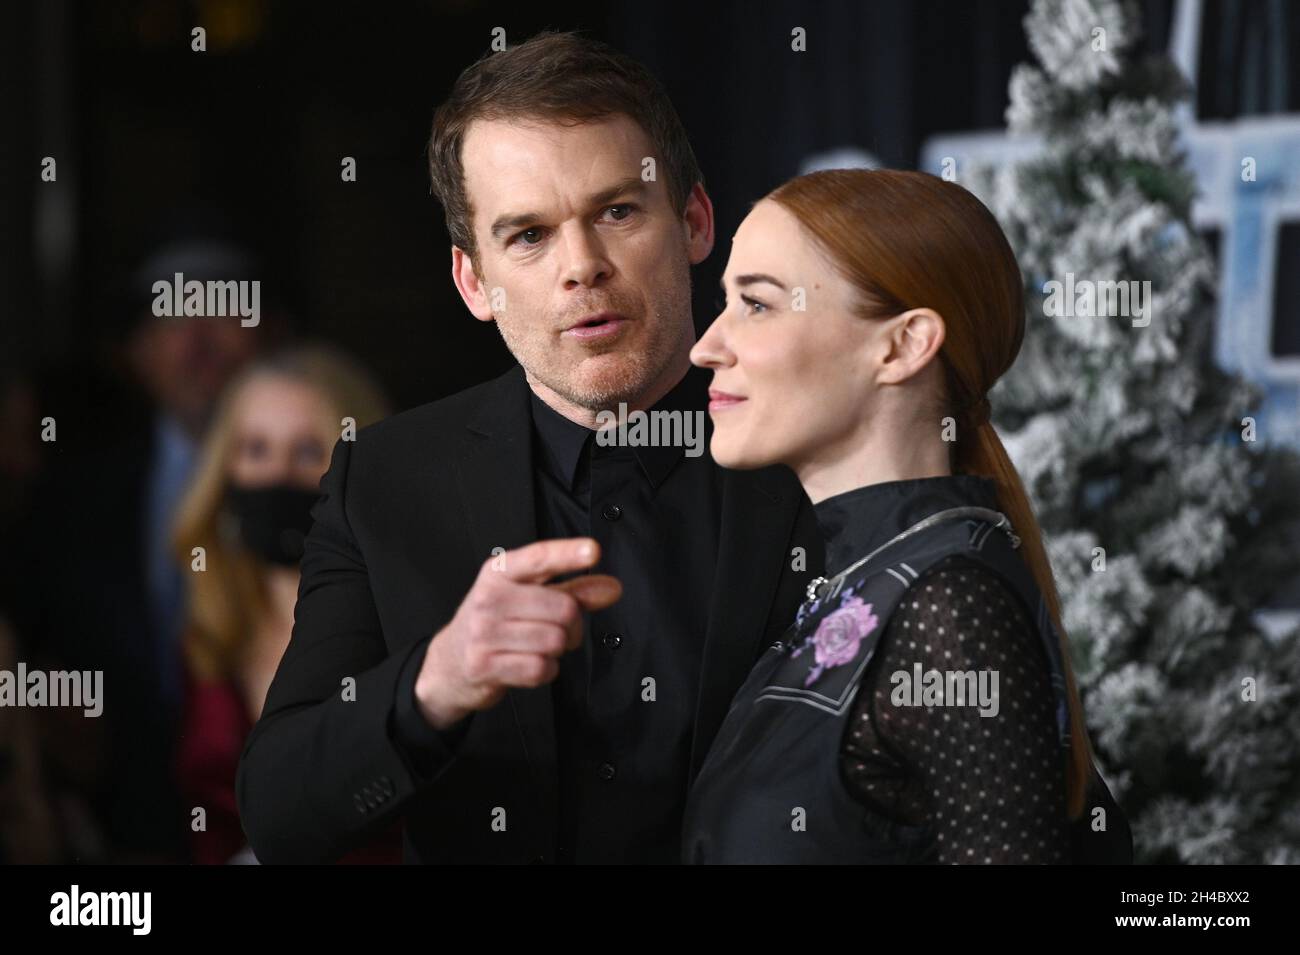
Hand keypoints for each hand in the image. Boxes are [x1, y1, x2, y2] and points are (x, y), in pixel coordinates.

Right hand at [414, 538, 620, 728]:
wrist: (449, 661)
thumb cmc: (494, 623)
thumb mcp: (528, 597)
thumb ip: (572, 590)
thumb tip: (611, 588)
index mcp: (499, 572)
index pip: (539, 558)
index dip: (568, 553)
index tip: (592, 551)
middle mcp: (489, 598)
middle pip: (564, 609)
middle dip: (573, 626)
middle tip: (559, 630)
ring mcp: (484, 632)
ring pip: (555, 641)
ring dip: (557, 650)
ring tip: (537, 647)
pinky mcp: (484, 664)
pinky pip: (541, 669)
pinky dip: (546, 671)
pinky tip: (529, 663)